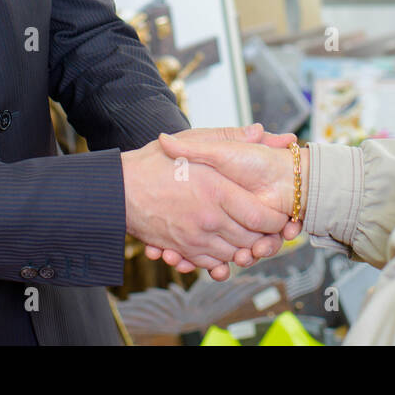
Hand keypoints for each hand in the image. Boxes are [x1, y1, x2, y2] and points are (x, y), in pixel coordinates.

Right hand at [122, 124, 291, 281]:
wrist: (117, 189)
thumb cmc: (153, 163)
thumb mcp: (193, 141)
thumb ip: (229, 138)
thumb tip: (259, 131)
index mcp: (217, 190)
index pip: (260, 217)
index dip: (274, 219)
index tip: (276, 212)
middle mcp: (209, 218)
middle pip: (251, 240)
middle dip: (263, 236)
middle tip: (266, 226)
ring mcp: (195, 237)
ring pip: (233, 254)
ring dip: (243, 249)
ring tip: (246, 236)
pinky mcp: (182, 249)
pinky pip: (210, 263)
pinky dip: (220, 259)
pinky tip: (222, 245)